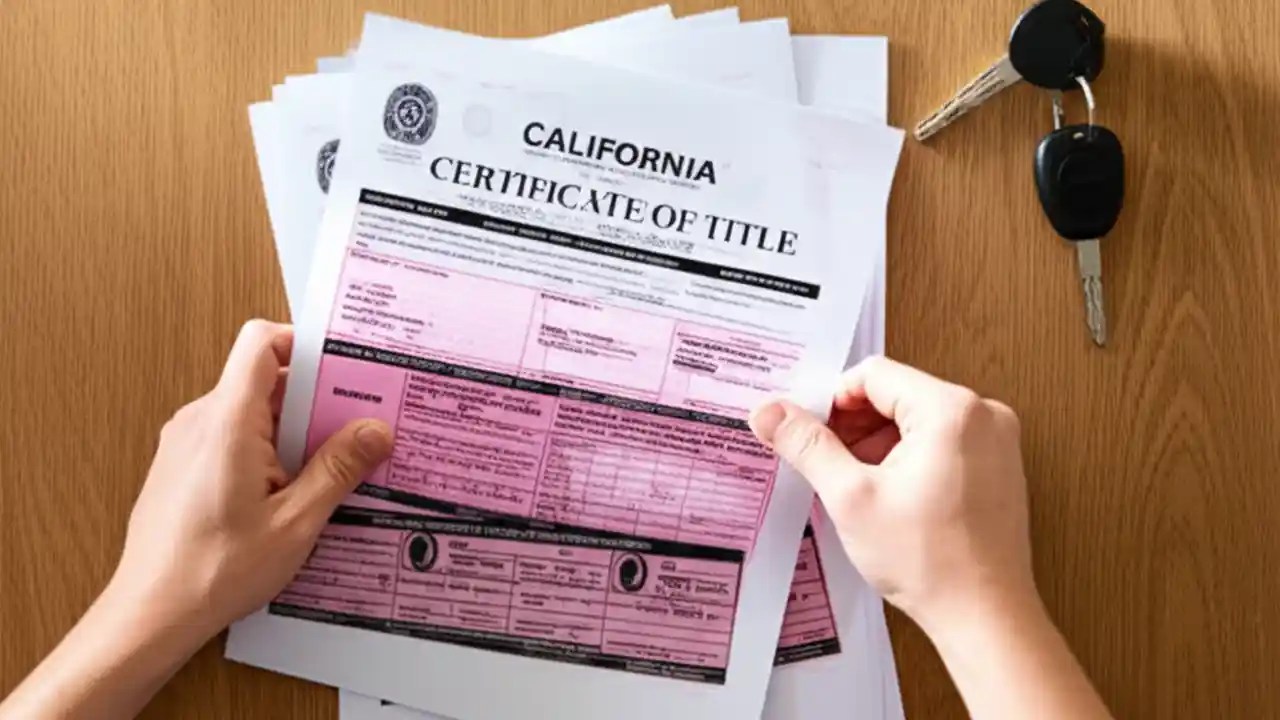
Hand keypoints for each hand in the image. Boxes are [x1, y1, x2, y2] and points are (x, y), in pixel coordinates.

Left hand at [1, 320, 394, 719]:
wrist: (150, 614)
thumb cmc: (214, 571)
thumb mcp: (295, 522)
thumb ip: (337, 469)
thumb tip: (376, 430)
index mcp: (227, 423)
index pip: (261, 343)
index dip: (305, 342)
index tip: (345, 366)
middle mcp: (200, 421)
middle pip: (266, 379)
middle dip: (317, 399)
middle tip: (361, 428)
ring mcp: (187, 443)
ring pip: (254, 412)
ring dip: (296, 432)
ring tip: (336, 469)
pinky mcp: (184, 466)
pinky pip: (235, 438)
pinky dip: (271, 452)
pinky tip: (297, 493)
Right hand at [748, 355, 1031, 632]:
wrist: (985, 616)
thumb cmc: (931, 562)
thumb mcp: (851, 497)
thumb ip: (807, 446)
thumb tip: (770, 412)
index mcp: (951, 410)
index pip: (874, 375)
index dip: (832, 401)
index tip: (810, 431)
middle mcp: (982, 414)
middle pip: (897, 393)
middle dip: (855, 425)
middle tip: (827, 462)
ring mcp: (996, 439)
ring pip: (917, 418)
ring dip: (879, 442)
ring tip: (856, 486)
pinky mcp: (998, 464)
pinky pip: (941, 440)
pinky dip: (908, 457)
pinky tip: (887, 494)